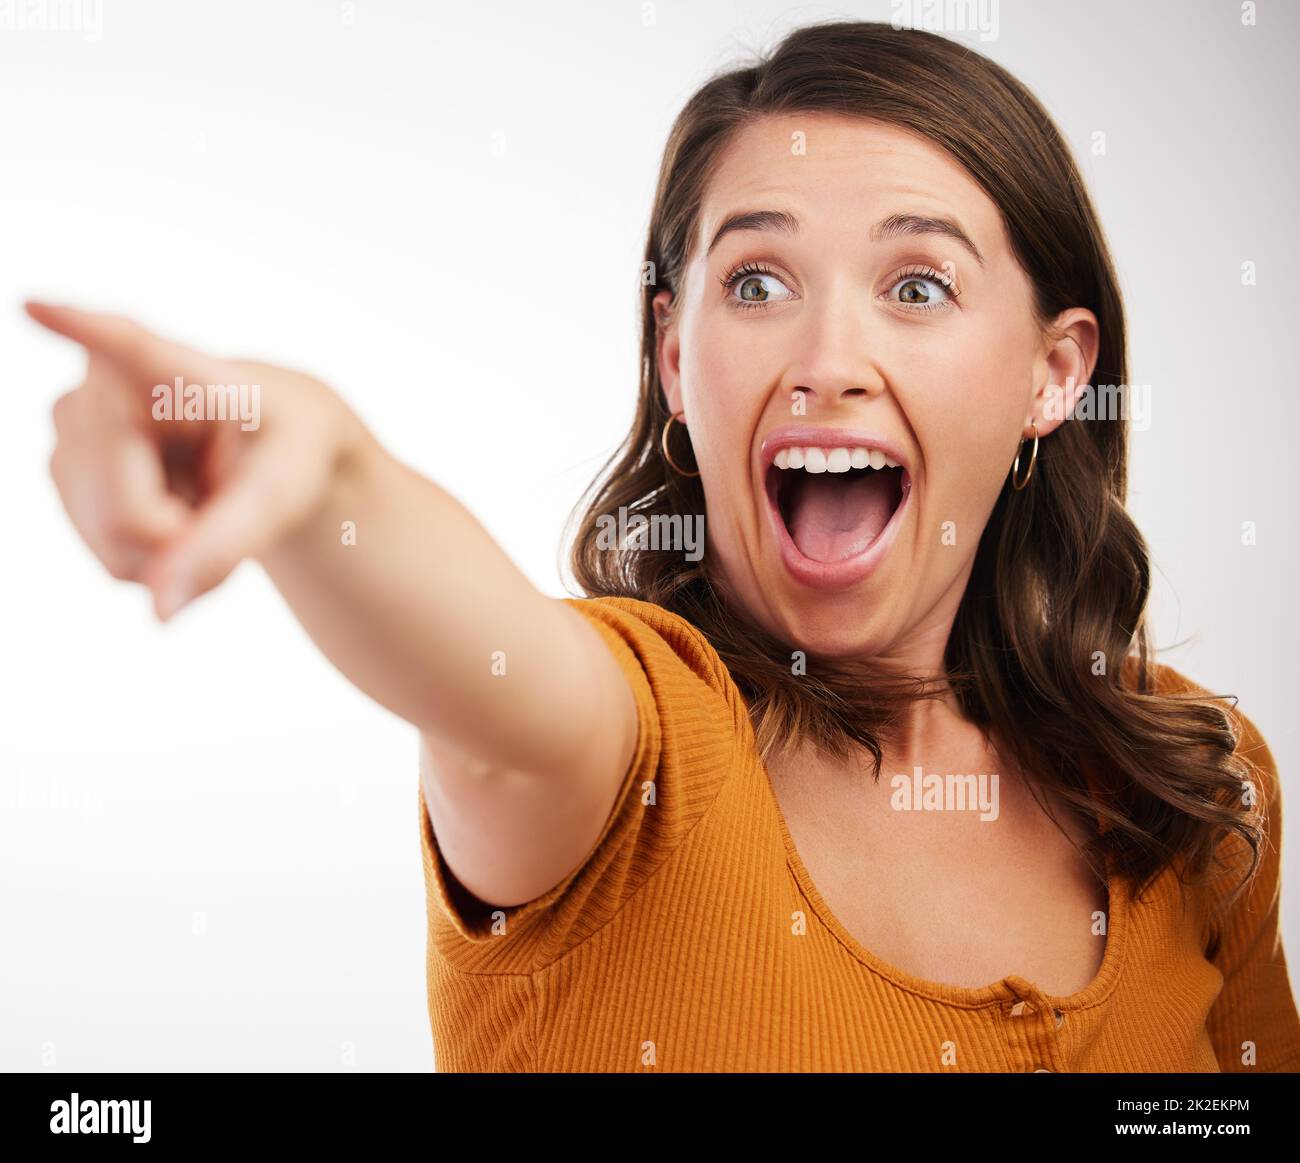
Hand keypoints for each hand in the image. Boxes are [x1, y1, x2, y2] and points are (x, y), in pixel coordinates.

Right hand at [29, 302, 362, 619]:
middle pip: (125, 517)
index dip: (77, 328)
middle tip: (231, 512)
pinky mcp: (63, 468)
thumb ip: (224, 546)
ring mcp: (70, 430)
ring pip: (112, 545)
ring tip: (207, 504)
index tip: (34, 303)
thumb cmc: (287, 453)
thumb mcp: (280, 497)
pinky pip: (108, 556)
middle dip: (185, 543)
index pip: (124, 349)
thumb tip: (159, 611)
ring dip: (173, 553)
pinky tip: (177, 514)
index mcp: (175, 369)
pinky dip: (154, 558)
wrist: (273, 447)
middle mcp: (102, 387)